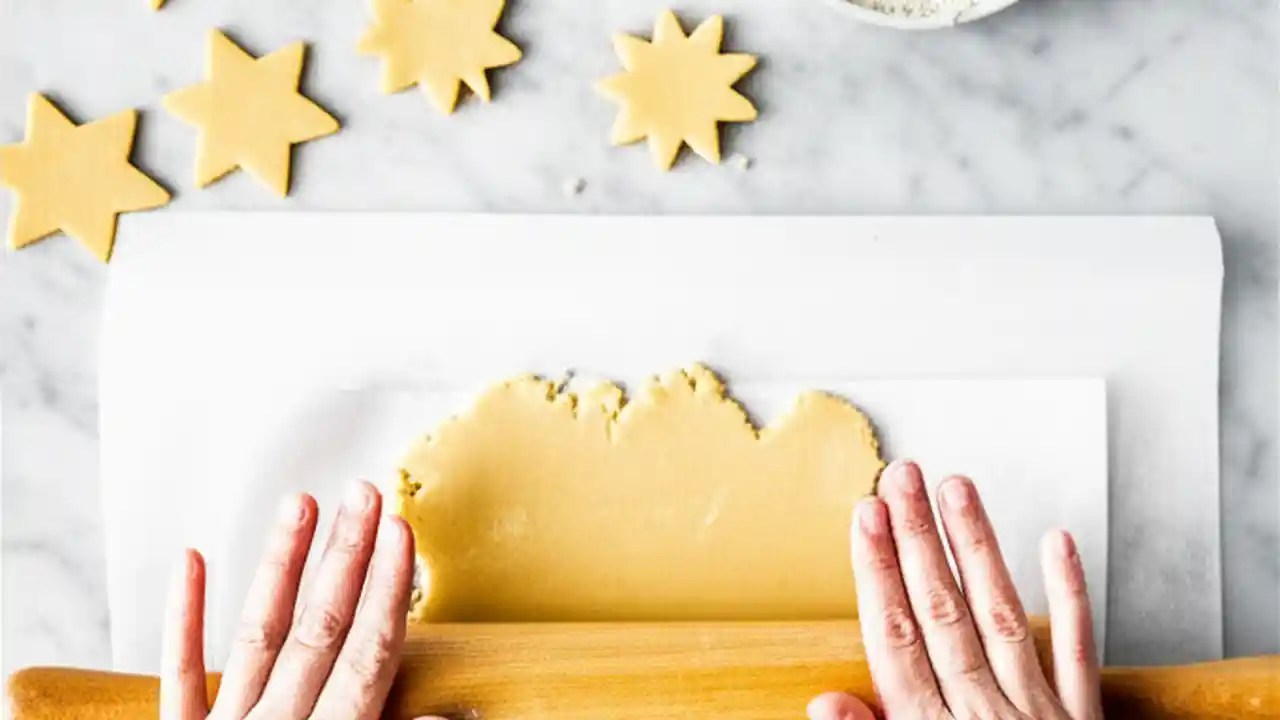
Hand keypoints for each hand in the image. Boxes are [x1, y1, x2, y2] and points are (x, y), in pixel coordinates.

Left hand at [161, 481, 440, 719]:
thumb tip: (445, 714)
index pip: (368, 657)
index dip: (386, 590)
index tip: (399, 532)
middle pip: (321, 629)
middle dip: (346, 556)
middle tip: (364, 494)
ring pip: (259, 633)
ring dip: (282, 564)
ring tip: (300, 503)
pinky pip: (182, 671)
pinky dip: (185, 615)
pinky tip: (192, 559)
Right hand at [809, 460, 1101, 719]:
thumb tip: (823, 702)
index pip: (895, 638)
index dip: (876, 571)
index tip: (866, 516)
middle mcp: (982, 714)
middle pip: (942, 612)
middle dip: (917, 538)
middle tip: (903, 477)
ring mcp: (1035, 714)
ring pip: (1000, 616)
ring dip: (976, 546)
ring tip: (956, 488)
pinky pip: (1078, 652)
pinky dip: (1069, 596)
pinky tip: (1056, 542)